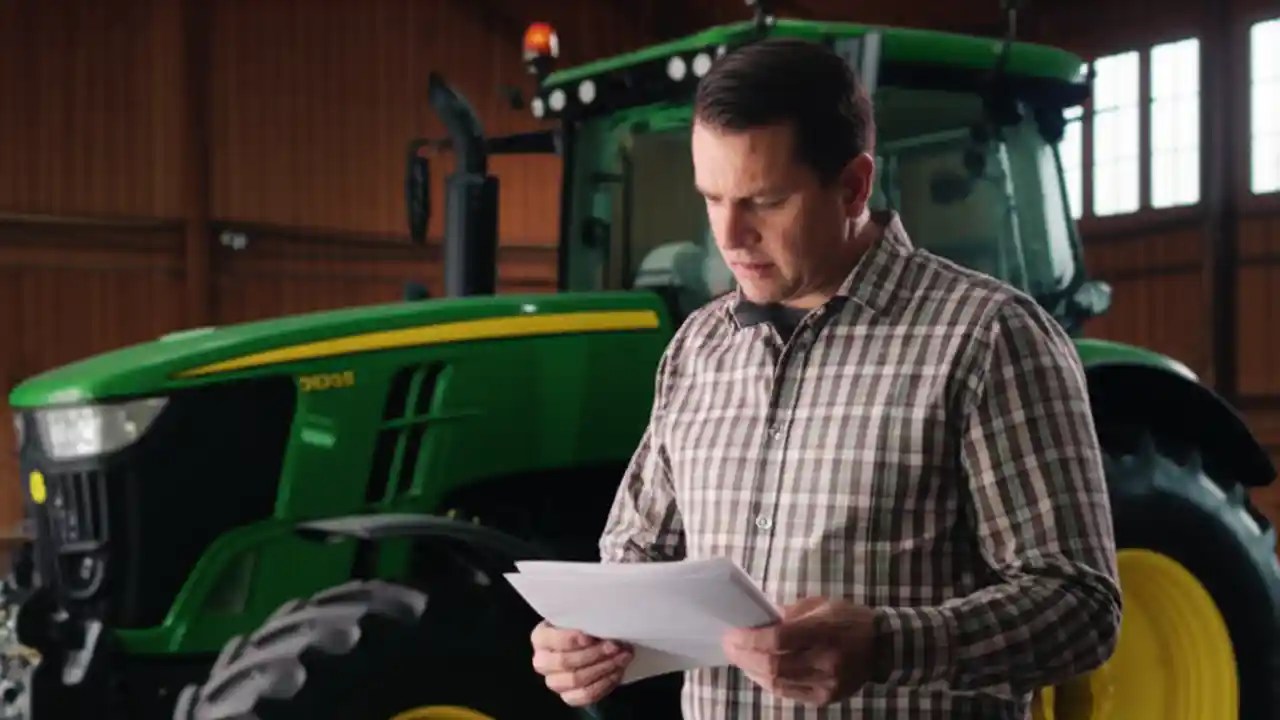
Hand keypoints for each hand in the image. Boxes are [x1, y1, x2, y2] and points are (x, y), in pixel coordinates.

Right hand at [530, 620, 633, 706]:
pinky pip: (585, 696)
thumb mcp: (579, 618)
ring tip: (622, 657)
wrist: (588, 647)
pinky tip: (617, 672)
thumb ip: (583, 619)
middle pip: (565, 662)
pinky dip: (604, 684)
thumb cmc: (583, 628)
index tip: (592, 636)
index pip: (554, 641)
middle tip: (615, 646)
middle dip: (594, 654)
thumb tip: (600, 621)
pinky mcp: (568, 697)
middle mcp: (542, 662)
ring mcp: (554, 682)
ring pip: (576, 680)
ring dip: (603, 668)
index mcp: (541, 638)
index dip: (573, 640)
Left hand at [722, 597, 877, 704]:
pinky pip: (788, 693)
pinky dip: (769, 682)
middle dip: (744, 656)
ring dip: (752, 671)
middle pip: (773, 666)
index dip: (749, 639)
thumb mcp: (819, 605)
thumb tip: (757, 621)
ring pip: (777, 683)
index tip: (731, 633)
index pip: (778, 640)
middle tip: (729, 646)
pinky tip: (758, 671)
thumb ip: (788, 613)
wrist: (882, 646)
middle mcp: (825, 661)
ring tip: (739, 658)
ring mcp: (826, 684)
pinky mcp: (825, 698)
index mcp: (824, 632)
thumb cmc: (848, 618)